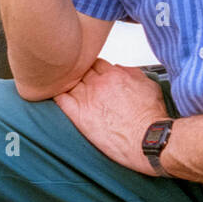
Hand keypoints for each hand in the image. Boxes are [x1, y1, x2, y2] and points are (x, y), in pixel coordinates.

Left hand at [53, 60, 169, 175]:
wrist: (148, 139)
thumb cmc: (151, 117)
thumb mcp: (148, 85)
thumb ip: (132, 73)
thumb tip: (121, 70)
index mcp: (115, 74)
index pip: (95, 62)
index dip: (91, 67)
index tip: (90, 72)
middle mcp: (99, 83)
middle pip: (80, 70)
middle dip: (78, 73)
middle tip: (74, 77)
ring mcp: (87, 98)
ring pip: (68, 81)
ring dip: (65, 82)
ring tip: (59, 83)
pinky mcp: (80, 115)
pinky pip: (61, 99)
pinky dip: (55, 93)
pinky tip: (51, 93)